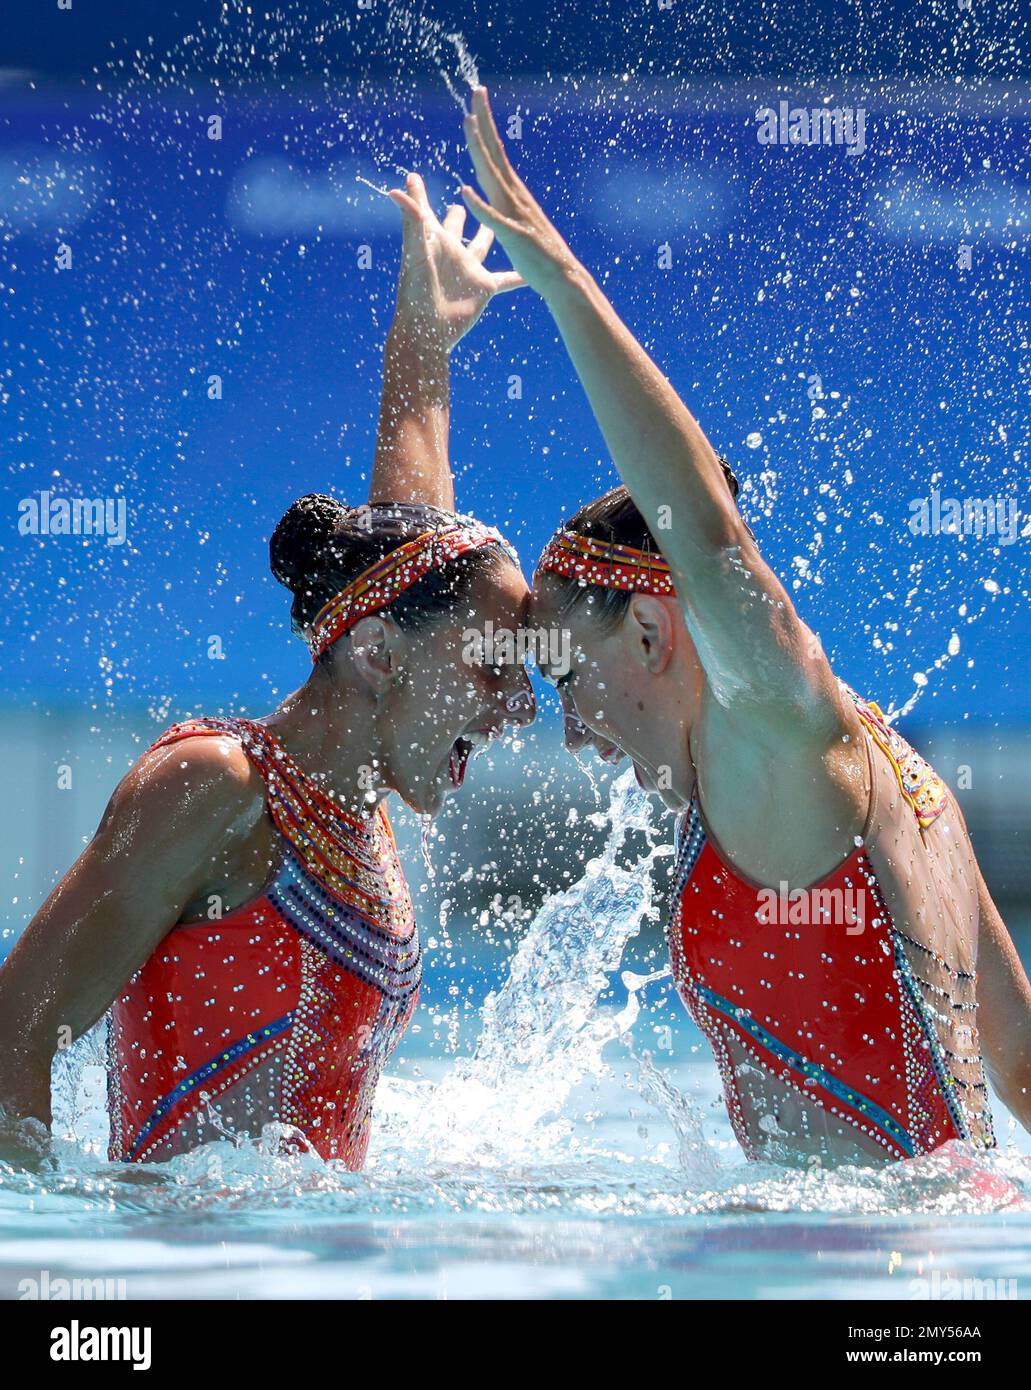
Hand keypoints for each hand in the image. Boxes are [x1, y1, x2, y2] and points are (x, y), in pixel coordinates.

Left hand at [388, 171, 524, 351]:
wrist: (431, 330)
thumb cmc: (417, 291)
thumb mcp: (416, 251)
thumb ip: (412, 218)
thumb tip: (396, 190)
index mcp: (434, 240)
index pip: (424, 210)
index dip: (418, 193)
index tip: (413, 176)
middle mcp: (452, 251)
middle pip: (456, 225)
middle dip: (460, 212)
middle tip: (466, 197)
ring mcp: (470, 268)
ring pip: (483, 245)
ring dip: (492, 233)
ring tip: (501, 220)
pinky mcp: (485, 286)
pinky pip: (507, 279)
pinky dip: (520, 275)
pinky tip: (534, 271)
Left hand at [460, 86, 581, 301]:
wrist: (564, 280)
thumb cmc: (541, 258)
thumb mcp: (517, 228)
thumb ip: (504, 211)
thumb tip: (493, 197)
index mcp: (513, 195)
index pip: (496, 154)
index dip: (485, 128)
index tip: (477, 101)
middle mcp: (515, 197)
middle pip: (495, 154)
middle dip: (485, 122)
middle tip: (477, 90)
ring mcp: (515, 215)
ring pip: (493, 177)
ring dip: (479, 150)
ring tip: (467, 124)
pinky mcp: (514, 237)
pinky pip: (494, 219)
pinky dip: (481, 205)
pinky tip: (466, 191)